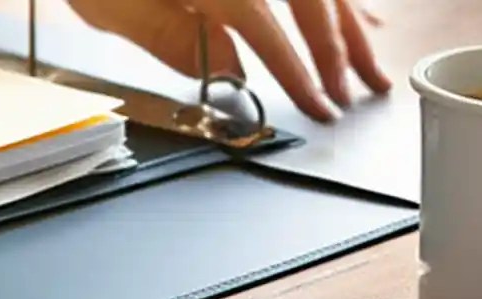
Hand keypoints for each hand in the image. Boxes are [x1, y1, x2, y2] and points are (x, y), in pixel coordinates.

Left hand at [67, 0, 391, 120]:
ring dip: (350, 26)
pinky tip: (362, 20)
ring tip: (370, 71)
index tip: (318, 105)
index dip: (295, 69)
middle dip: (335, 52)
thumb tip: (231, 71)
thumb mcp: (110, 5)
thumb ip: (170, 38)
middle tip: (350, 98)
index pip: (263, 25)